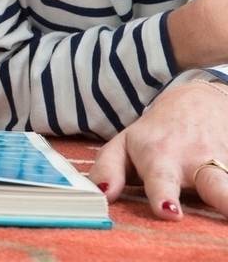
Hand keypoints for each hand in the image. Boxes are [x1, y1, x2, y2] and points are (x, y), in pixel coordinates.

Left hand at [89, 79, 227, 218]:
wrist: (197, 104)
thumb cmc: (154, 136)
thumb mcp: (123, 146)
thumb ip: (108, 170)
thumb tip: (103, 195)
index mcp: (162, 158)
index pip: (162, 180)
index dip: (164, 196)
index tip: (168, 212)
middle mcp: (197, 163)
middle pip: (213, 185)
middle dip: (223, 200)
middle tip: (202, 214)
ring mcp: (225, 165)